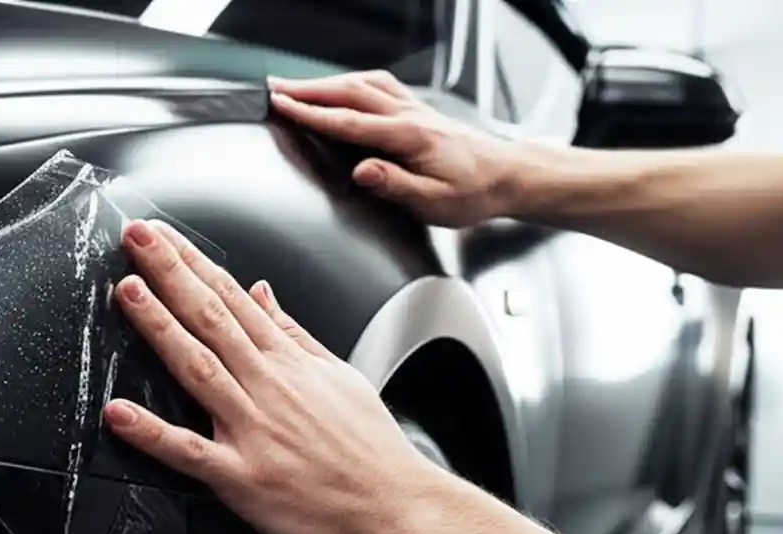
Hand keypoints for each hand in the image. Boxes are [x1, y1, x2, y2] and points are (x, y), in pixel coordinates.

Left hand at [102, 219, 447, 533]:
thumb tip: (262, 292)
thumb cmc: (373, 453)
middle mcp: (269, 387)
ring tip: (129, 292)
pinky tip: (120, 413)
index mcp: (290, 363)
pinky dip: (153, 433)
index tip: (162, 235)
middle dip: (170, 273)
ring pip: (198, 367)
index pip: (233, 297)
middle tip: (136, 237)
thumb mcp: (341, 377)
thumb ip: (295, 334)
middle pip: (211, 318)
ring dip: (160, 327)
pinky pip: (190, 452)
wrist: (400, 512)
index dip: (193, 262)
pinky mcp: (243, 478)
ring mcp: (253, 430)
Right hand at [269, 71, 529, 227]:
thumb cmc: (473, 193)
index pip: (349, 122)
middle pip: (350, 93)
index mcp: (408, 138)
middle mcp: (409, 115)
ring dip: (326, 83)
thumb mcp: (435, 202)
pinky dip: (350, 81)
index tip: (282, 106)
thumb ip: (396, 185)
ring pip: (362, 84)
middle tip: (274, 89)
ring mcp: (413, 108)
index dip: (312, 114)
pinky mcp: (417, 109)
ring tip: (295, 86)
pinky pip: (378, 85)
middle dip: (308, 90)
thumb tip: (362, 172)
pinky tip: (340, 85)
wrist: (507, 176)